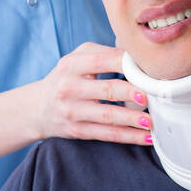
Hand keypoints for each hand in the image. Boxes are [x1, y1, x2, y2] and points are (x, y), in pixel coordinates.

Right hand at [30, 42, 152, 144]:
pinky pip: (108, 134)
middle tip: (153, 95)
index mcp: (71, 64)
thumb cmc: (65, 78)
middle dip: (133, 93)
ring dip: (134, 119)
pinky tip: (146, 137)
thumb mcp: (76, 59)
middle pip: (108, 89)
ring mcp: (73, 111)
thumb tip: (139, 56)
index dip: (128, 64)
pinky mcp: (78, 131)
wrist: (37, 108)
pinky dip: (129, 137)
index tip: (149, 68)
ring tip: (152, 120)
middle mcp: (69, 87)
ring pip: (109, 116)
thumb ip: (104, 53)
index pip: (103, 60)